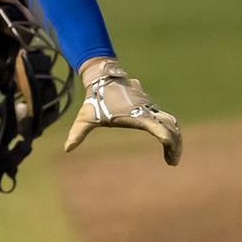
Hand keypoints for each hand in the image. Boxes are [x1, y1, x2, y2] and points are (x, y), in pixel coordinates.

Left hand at [64, 58, 180, 164]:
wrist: (103, 78)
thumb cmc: (94, 99)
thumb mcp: (85, 118)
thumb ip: (77, 133)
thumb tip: (66, 149)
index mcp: (135, 114)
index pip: (157, 126)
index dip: (167, 139)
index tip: (169, 153)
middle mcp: (146, 109)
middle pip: (170, 126)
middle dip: (175, 144)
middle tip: (172, 162)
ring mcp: (150, 107)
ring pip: (170, 122)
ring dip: (175, 139)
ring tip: (172, 159)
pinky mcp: (150, 107)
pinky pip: (166, 119)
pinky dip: (171, 131)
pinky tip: (170, 146)